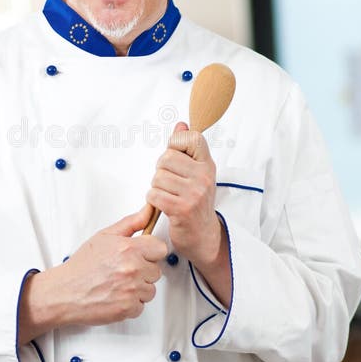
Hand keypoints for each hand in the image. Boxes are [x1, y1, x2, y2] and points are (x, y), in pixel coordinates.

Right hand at [18, 206, 166, 341]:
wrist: (65, 291)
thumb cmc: (82, 266)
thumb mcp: (105, 237)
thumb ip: (131, 223)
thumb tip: (148, 211)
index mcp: (129, 248)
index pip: (160, 249)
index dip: (150, 252)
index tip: (140, 255)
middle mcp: (133, 268)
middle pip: (156, 270)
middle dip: (143, 271)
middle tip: (123, 271)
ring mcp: (131, 289)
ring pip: (150, 289)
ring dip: (138, 289)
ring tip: (118, 284)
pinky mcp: (128, 308)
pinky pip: (141, 305)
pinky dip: (130, 304)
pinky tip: (116, 296)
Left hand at [146, 124, 229, 303]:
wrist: (203, 237)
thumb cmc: (195, 203)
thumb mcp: (196, 173)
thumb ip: (187, 149)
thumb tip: (181, 124)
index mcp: (208, 164)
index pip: (191, 137)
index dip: (176, 145)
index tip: (177, 159)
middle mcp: (204, 176)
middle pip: (166, 158)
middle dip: (161, 171)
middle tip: (170, 184)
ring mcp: (194, 193)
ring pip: (157, 177)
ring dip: (156, 188)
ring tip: (168, 196)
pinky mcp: (181, 209)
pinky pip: (154, 194)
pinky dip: (153, 201)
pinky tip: (163, 206)